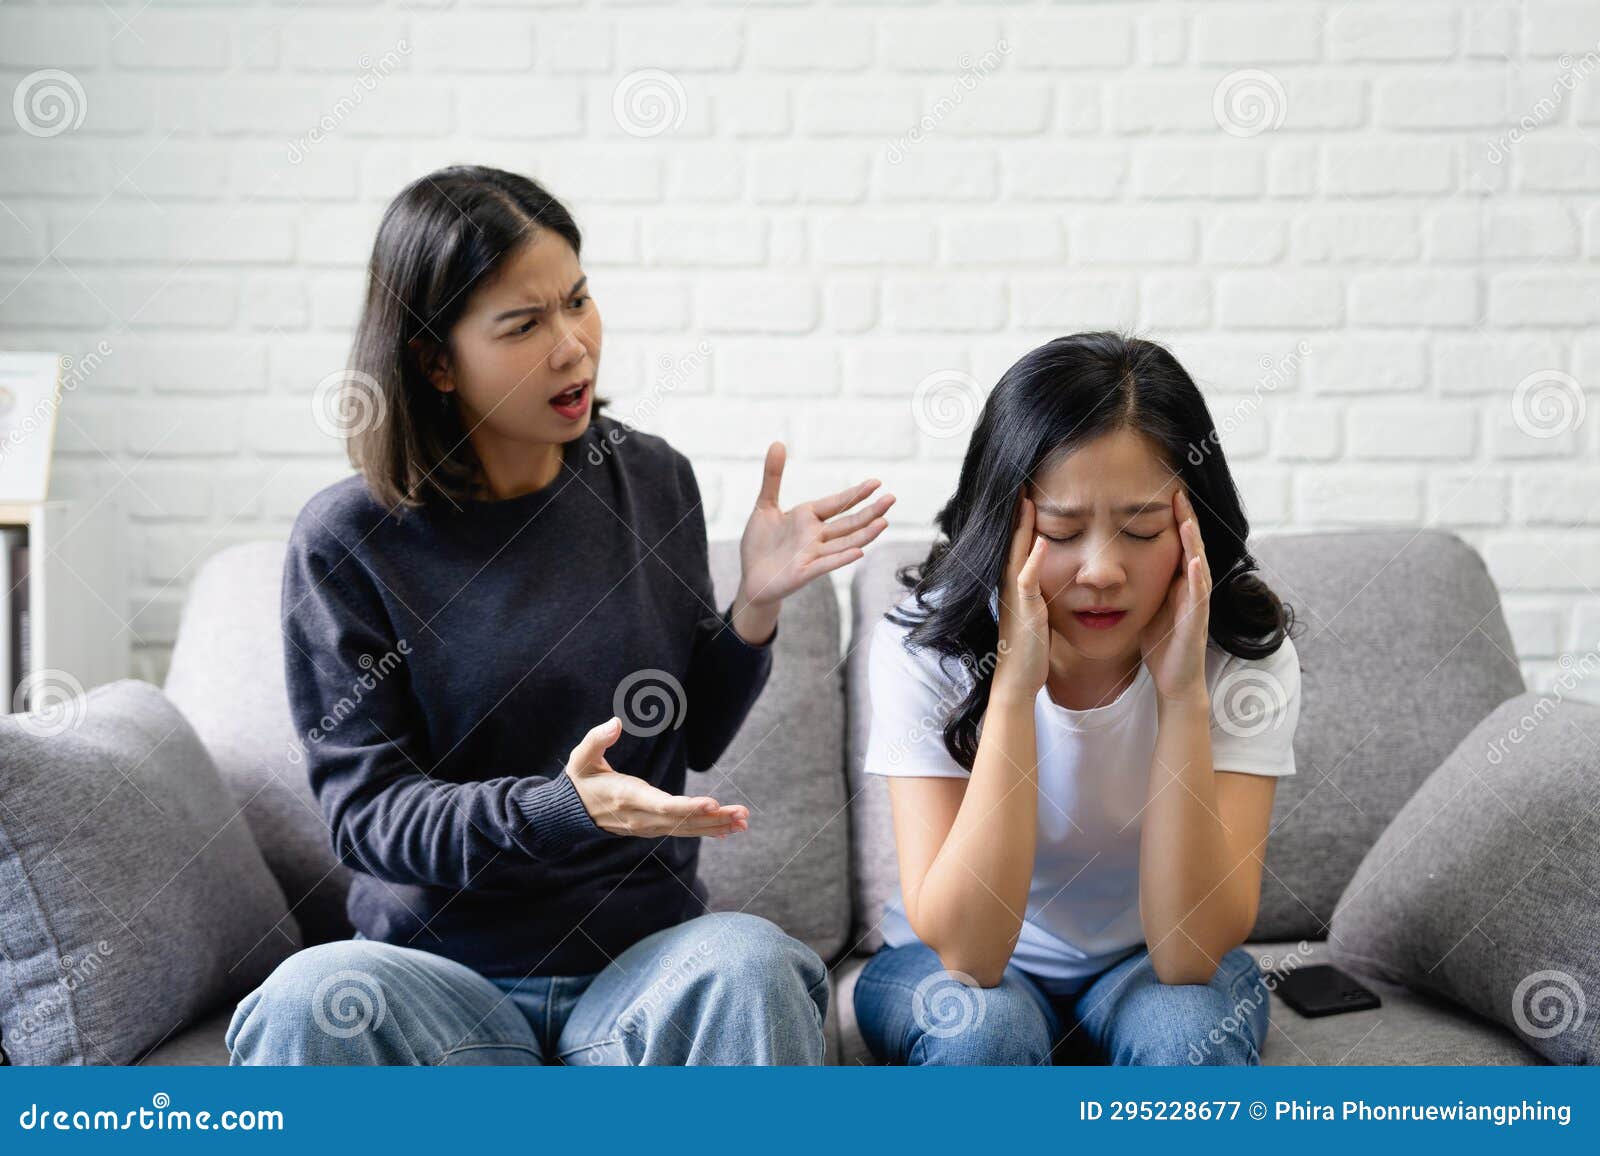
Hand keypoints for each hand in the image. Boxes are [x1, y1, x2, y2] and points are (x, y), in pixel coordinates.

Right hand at [565, 718, 748, 838]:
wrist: (570, 812)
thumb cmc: (580, 779)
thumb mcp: (582, 757)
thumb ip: (597, 739)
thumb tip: (616, 722)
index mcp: (627, 797)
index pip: (662, 805)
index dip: (688, 806)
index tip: (711, 803)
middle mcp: (641, 817)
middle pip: (682, 820)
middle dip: (714, 818)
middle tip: (742, 815)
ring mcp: (648, 826)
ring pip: (686, 828)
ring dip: (716, 825)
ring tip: (743, 821)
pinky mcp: (652, 827)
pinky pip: (682, 830)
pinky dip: (706, 830)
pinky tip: (727, 830)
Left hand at [730, 442, 894, 641]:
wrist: (750, 576)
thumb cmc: (760, 543)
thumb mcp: (764, 505)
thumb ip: (773, 476)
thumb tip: (778, 442)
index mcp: (808, 517)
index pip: (837, 503)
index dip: (856, 494)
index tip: (876, 482)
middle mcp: (816, 536)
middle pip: (848, 523)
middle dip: (870, 512)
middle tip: (892, 498)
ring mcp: (812, 555)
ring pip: (844, 543)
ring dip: (864, 534)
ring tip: (884, 523)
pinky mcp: (804, 573)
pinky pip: (825, 564)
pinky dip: (841, 558)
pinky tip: (858, 551)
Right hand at [991, 492, 1049, 702]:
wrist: (1018, 678)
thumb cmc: (1030, 647)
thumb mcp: (1036, 611)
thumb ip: (1038, 591)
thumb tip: (1048, 577)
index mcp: (1016, 582)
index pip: (1018, 542)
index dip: (1022, 517)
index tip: (1029, 489)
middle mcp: (1010, 584)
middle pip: (1012, 540)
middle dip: (1016, 512)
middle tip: (1021, 481)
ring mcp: (1014, 596)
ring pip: (1015, 554)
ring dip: (1021, 527)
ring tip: (1026, 500)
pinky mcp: (1022, 609)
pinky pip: (1026, 581)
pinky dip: (1032, 560)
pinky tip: (1040, 541)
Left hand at [1139, 488, 1211, 703]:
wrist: (1174, 678)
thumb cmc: (1161, 641)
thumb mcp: (1146, 603)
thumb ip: (1140, 581)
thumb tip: (1115, 561)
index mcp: (1178, 581)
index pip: (1178, 542)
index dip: (1173, 519)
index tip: (1165, 493)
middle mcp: (1192, 586)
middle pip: (1191, 545)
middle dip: (1186, 519)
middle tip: (1179, 493)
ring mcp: (1197, 602)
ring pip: (1198, 564)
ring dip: (1193, 541)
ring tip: (1186, 518)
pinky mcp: (1197, 620)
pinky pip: (1199, 594)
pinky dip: (1198, 576)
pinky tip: (1195, 560)